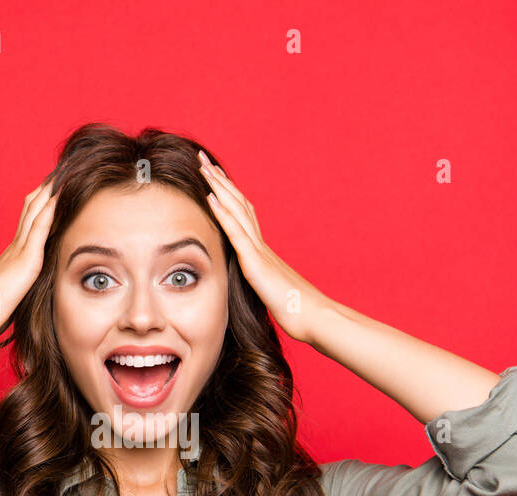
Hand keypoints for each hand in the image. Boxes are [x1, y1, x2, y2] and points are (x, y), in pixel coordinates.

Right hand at [0, 179, 58, 340]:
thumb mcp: (8, 299)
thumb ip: (16, 293)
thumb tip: (19, 299)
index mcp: (11, 257)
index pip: (28, 224)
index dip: (39, 207)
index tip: (51, 192)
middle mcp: (14, 248)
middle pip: (30, 210)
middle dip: (45, 192)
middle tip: (59, 173)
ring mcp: (19, 251)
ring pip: (35, 212)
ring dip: (49, 193)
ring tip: (62, 175)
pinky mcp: (26, 260)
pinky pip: (39, 228)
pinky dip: (50, 210)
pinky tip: (59, 196)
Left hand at [198, 150, 329, 342]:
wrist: (314, 317)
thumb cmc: (295, 310)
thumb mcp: (269, 293)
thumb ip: (258, 283)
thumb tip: (251, 284)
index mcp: (261, 252)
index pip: (242, 214)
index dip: (226, 194)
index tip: (212, 176)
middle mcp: (260, 244)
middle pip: (238, 203)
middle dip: (218, 180)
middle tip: (202, 158)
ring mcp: (259, 251)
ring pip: (236, 210)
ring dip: (218, 187)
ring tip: (203, 167)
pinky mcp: (256, 263)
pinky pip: (237, 233)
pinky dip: (222, 213)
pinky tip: (210, 198)